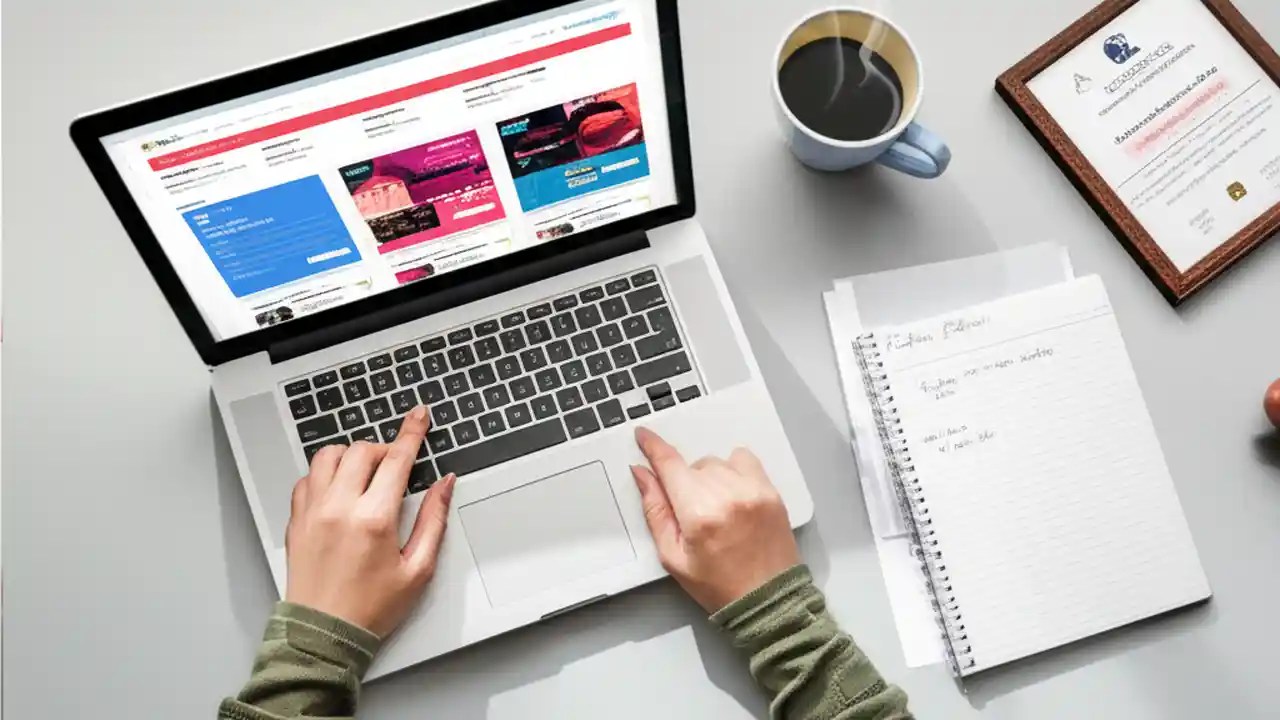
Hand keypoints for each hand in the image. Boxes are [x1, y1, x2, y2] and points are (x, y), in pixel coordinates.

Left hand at [285, 406, 455, 637]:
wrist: (324, 634)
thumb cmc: (370, 608)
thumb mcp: (417, 569)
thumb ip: (433, 520)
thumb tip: (444, 485)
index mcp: (374, 519)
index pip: (396, 459)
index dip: (412, 432)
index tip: (419, 415)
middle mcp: (339, 508)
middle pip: (362, 451)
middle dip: (383, 448)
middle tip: (395, 463)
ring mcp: (312, 512)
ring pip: (328, 456)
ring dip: (350, 455)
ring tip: (364, 472)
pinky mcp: (295, 521)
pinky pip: (306, 478)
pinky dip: (324, 474)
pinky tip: (338, 488)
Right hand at [631, 427, 799, 612]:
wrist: (769, 600)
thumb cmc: (719, 585)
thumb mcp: (673, 556)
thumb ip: (655, 510)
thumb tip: (642, 474)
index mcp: (698, 513)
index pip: (669, 464)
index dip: (652, 446)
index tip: (643, 435)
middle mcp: (727, 494)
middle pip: (693, 465)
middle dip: (685, 482)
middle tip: (691, 513)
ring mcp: (753, 489)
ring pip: (717, 462)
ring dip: (709, 477)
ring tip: (715, 508)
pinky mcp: (771, 490)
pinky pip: (745, 460)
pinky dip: (734, 470)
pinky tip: (733, 495)